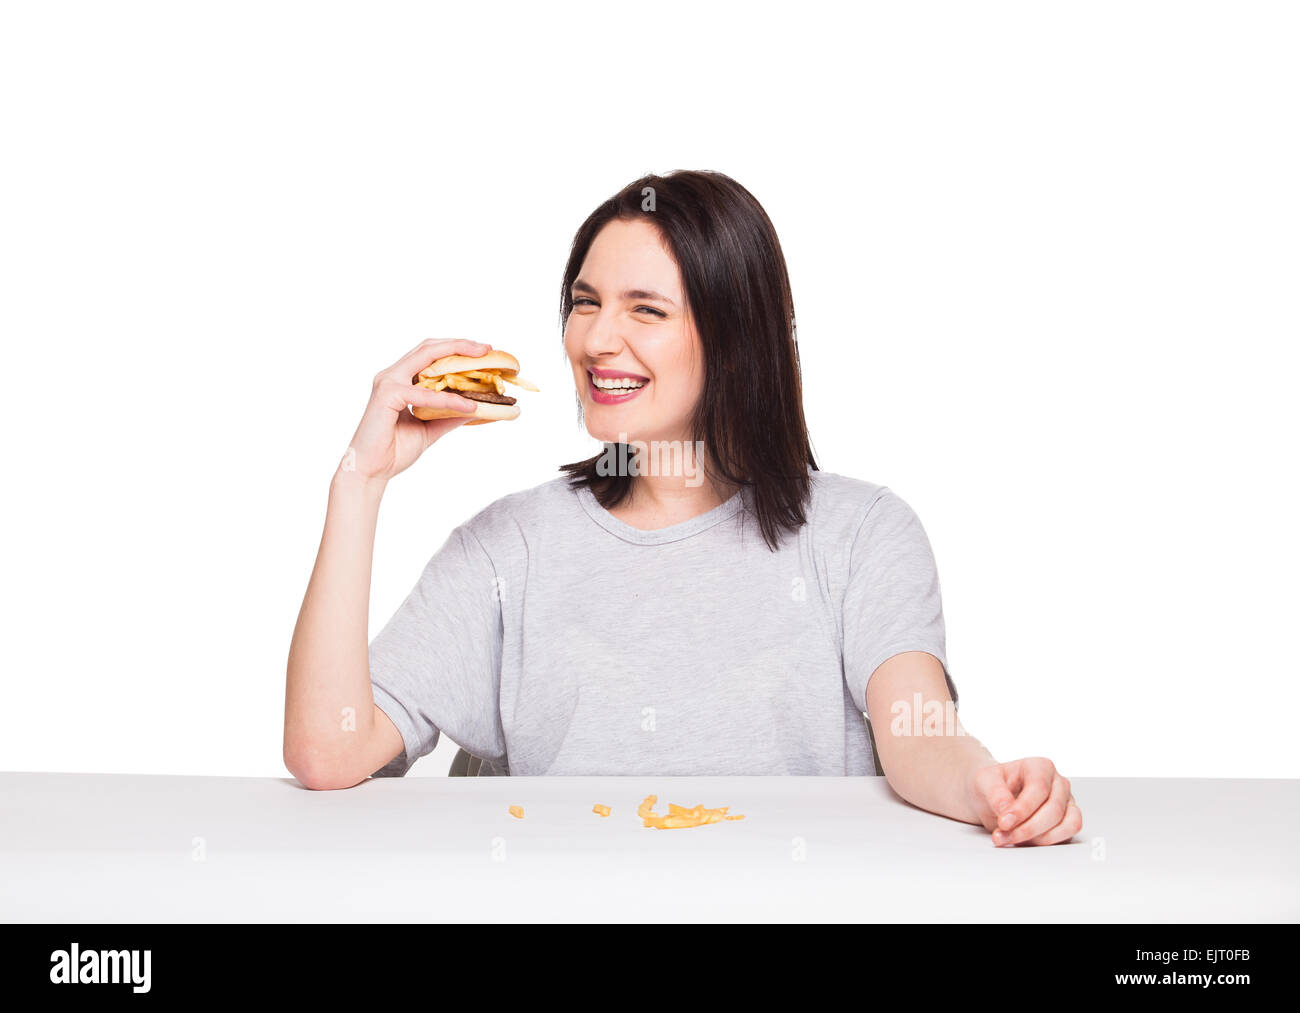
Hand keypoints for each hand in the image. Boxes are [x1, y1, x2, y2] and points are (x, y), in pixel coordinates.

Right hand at [344, 338, 492, 481]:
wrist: (371, 471)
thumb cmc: (394, 449)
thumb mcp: (430, 428)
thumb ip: (449, 414)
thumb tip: (478, 407)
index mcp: (400, 379)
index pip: (429, 354)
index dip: (455, 348)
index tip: (483, 351)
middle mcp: (392, 375)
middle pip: (429, 348)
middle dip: (460, 344)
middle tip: (487, 348)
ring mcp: (387, 382)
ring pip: (426, 358)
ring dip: (456, 355)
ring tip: (482, 359)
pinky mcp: (387, 396)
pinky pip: (424, 393)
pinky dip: (448, 398)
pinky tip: (469, 405)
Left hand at [968, 756, 1081, 846]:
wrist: (994, 797)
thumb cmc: (992, 786)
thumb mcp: (983, 782)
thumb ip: (995, 794)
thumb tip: (1006, 811)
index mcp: (1039, 766)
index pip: (1039, 788)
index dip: (1022, 809)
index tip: (1004, 823)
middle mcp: (1058, 782)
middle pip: (1053, 809)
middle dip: (1027, 828)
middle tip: (1003, 836)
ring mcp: (1066, 802)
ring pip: (1065, 824)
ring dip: (1038, 838)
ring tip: (1011, 839)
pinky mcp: (1069, 820)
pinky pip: (1069, 834)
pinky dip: (1049, 842)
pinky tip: (1026, 842)